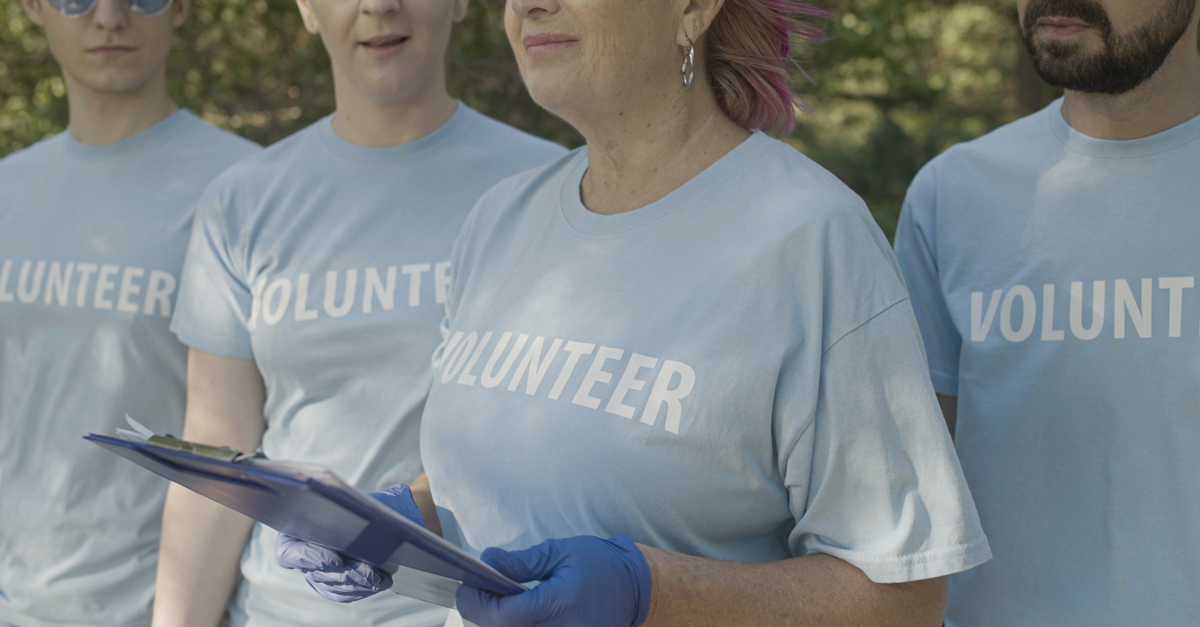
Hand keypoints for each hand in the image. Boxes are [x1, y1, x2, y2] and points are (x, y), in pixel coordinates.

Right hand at [274, 483, 423, 602]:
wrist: (381, 518)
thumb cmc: (365, 504)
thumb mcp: (362, 500)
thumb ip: (359, 506)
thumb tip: (370, 517)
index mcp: (297, 529)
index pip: (288, 552)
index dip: (309, 558)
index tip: (335, 558)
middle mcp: (302, 555)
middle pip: (316, 573)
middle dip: (345, 574)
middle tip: (369, 572)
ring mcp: (315, 572)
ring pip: (331, 586)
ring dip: (357, 584)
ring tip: (378, 577)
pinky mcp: (332, 585)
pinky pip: (343, 593)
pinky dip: (362, 589)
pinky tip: (381, 582)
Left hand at [456, 535, 651, 626]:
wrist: (635, 587)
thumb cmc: (598, 564)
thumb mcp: (560, 552)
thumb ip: (522, 562)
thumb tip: (487, 560)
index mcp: (563, 600)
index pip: (507, 615)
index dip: (478, 605)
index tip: (465, 590)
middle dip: (484, 616)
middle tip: (475, 595)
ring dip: (502, 624)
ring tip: (496, 605)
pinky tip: (516, 617)